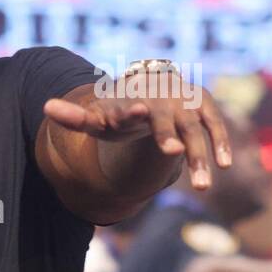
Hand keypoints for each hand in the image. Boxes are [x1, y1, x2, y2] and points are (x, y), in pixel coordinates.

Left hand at [42, 79, 231, 188]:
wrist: (153, 85)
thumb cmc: (122, 111)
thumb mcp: (99, 117)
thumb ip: (74, 117)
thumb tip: (46, 107)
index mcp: (132, 101)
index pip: (129, 107)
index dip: (133, 111)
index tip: (139, 111)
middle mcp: (161, 99)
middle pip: (165, 120)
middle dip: (168, 134)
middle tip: (172, 153)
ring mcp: (185, 102)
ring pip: (194, 129)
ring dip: (199, 155)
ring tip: (202, 186)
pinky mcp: (204, 105)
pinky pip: (215, 124)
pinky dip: (221, 142)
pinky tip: (225, 165)